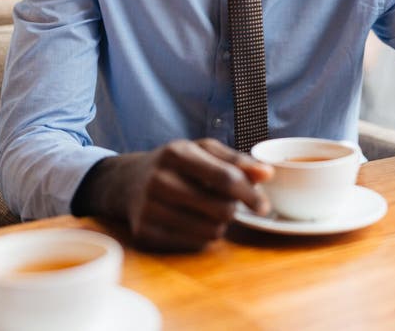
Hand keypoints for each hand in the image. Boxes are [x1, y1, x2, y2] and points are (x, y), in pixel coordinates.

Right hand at [72, 138, 273, 250]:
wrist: (127, 181)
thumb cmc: (175, 163)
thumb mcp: (202, 150)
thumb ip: (236, 160)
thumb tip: (268, 174)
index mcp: (177, 153)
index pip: (224, 177)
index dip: (249, 193)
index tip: (264, 206)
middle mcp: (159, 179)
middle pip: (219, 208)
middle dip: (233, 209)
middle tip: (229, 204)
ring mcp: (149, 208)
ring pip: (209, 230)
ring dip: (220, 224)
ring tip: (211, 211)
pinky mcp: (144, 233)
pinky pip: (192, 244)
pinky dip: (202, 236)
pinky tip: (195, 221)